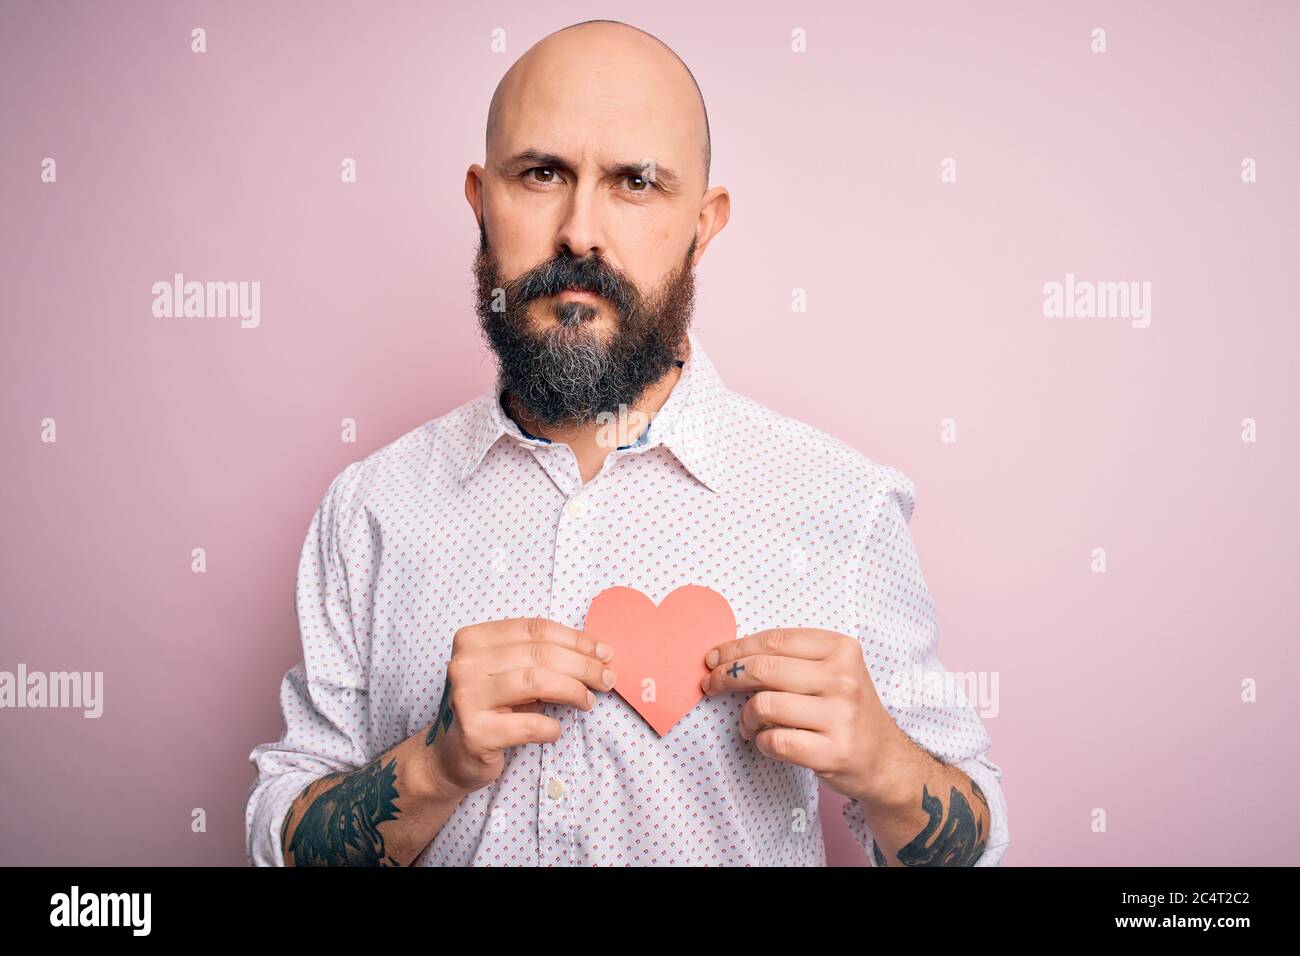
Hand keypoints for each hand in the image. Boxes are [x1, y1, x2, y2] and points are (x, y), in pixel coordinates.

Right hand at [423, 617, 616, 795]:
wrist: (450, 757)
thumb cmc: (489, 709)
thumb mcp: (507, 673)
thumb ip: (538, 658)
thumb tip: (596, 653)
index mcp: (473, 639)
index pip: (535, 629)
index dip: (575, 639)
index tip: (603, 652)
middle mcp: (465, 664)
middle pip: (539, 654)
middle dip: (582, 665)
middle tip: (606, 678)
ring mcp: (467, 697)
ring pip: (536, 681)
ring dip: (573, 691)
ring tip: (588, 701)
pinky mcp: (476, 732)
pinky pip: (529, 724)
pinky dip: (551, 727)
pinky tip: (556, 730)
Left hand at [700, 627, 905, 802]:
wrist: (884, 759)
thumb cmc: (845, 711)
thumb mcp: (831, 672)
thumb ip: (789, 660)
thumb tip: (728, 656)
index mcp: (841, 649)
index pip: (774, 641)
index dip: (735, 648)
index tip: (713, 658)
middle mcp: (843, 678)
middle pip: (763, 669)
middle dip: (727, 677)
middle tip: (712, 685)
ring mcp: (841, 716)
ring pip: (764, 706)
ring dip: (746, 717)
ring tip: (750, 723)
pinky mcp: (834, 751)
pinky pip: (775, 741)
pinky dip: (761, 742)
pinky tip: (767, 741)